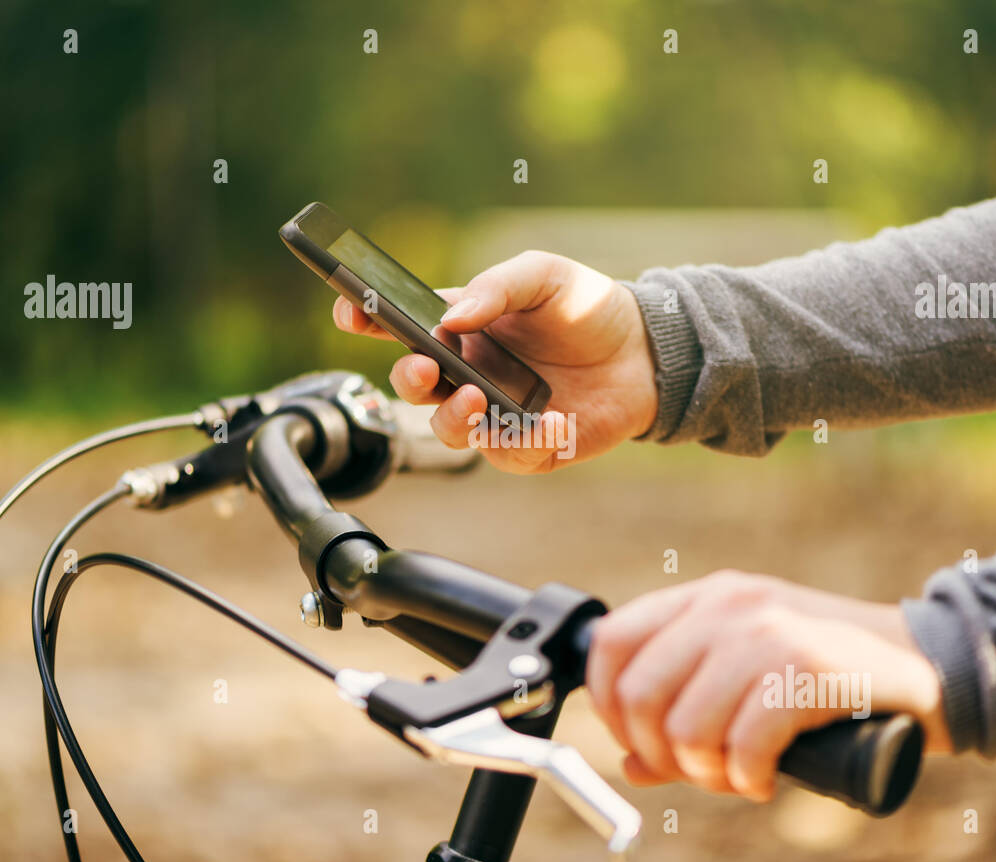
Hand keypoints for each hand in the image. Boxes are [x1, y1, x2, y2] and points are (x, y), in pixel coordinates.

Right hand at [333, 250, 656, 473]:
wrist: (645, 352)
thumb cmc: (585, 308)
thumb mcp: (544, 276)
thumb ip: (499, 285)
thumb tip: (454, 316)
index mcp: (459, 327)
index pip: (398, 326)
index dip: (365, 318)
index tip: (350, 311)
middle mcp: (465, 373)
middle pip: (413, 387)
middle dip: (409, 380)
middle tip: (426, 368)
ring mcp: (492, 413)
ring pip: (449, 430)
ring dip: (453, 418)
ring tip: (477, 397)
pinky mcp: (527, 446)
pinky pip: (510, 452)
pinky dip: (526, 439)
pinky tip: (551, 420)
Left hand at [585, 571, 951, 799]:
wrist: (924, 660)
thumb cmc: (826, 674)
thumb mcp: (745, 674)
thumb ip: (683, 708)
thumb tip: (628, 764)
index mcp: (704, 598)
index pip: (611, 642)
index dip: (608, 705)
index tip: (637, 742)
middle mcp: (727, 605)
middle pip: (638, 694)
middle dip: (658, 753)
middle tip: (696, 772)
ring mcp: (766, 632)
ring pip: (686, 728)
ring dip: (706, 774)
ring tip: (736, 777)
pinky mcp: (806, 668)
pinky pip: (744, 745)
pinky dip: (748, 779)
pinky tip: (766, 778)